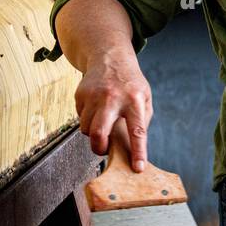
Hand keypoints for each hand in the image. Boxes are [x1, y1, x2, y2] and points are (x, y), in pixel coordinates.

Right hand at [74, 48, 153, 171]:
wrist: (109, 58)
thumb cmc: (130, 84)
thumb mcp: (145, 98)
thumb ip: (141, 122)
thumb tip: (133, 148)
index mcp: (135, 100)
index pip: (137, 130)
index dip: (138, 151)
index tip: (138, 167)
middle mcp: (113, 98)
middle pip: (99, 132)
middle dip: (99, 148)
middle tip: (104, 151)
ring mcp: (94, 96)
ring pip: (87, 129)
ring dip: (94, 133)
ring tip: (103, 122)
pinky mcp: (80, 95)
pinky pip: (80, 119)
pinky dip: (88, 120)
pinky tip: (96, 109)